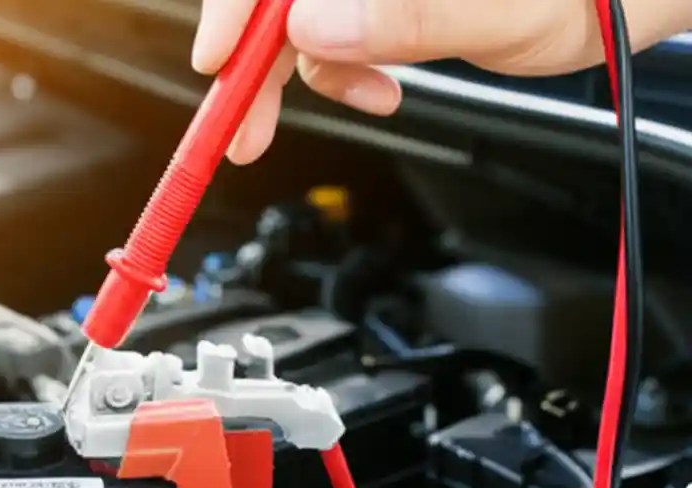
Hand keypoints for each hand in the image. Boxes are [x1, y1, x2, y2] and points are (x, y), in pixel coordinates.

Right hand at [193, 0, 691, 164]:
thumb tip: (313, 25)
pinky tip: (378, 89)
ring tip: (365, 100)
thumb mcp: (496, 9)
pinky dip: (340, 73)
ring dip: (305, 74)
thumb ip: (405, 13)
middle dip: (256, 60)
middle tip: (244, 130)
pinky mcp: (372, 1)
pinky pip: (326, 36)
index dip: (236, 7)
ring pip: (294, 21)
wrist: (612, 3)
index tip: (219, 61)